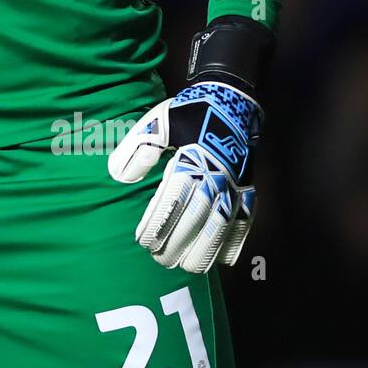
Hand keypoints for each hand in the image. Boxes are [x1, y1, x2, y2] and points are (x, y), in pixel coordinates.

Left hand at [108, 80, 261, 274]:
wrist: (231, 101)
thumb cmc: (188, 114)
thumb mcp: (157, 123)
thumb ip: (138, 149)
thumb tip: (119, 176)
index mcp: (190, 162)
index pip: (171, 203)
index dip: (158, 225)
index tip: (143, 241)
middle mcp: (215, 178)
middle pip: (195, 220)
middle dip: (177, 244)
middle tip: (159, 259)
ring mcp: (234, 187)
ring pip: (220, 227)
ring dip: (204, 250)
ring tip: (187, 266)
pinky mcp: (248, 190)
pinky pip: (245, 222)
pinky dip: (235, 242)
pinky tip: (222, 260)